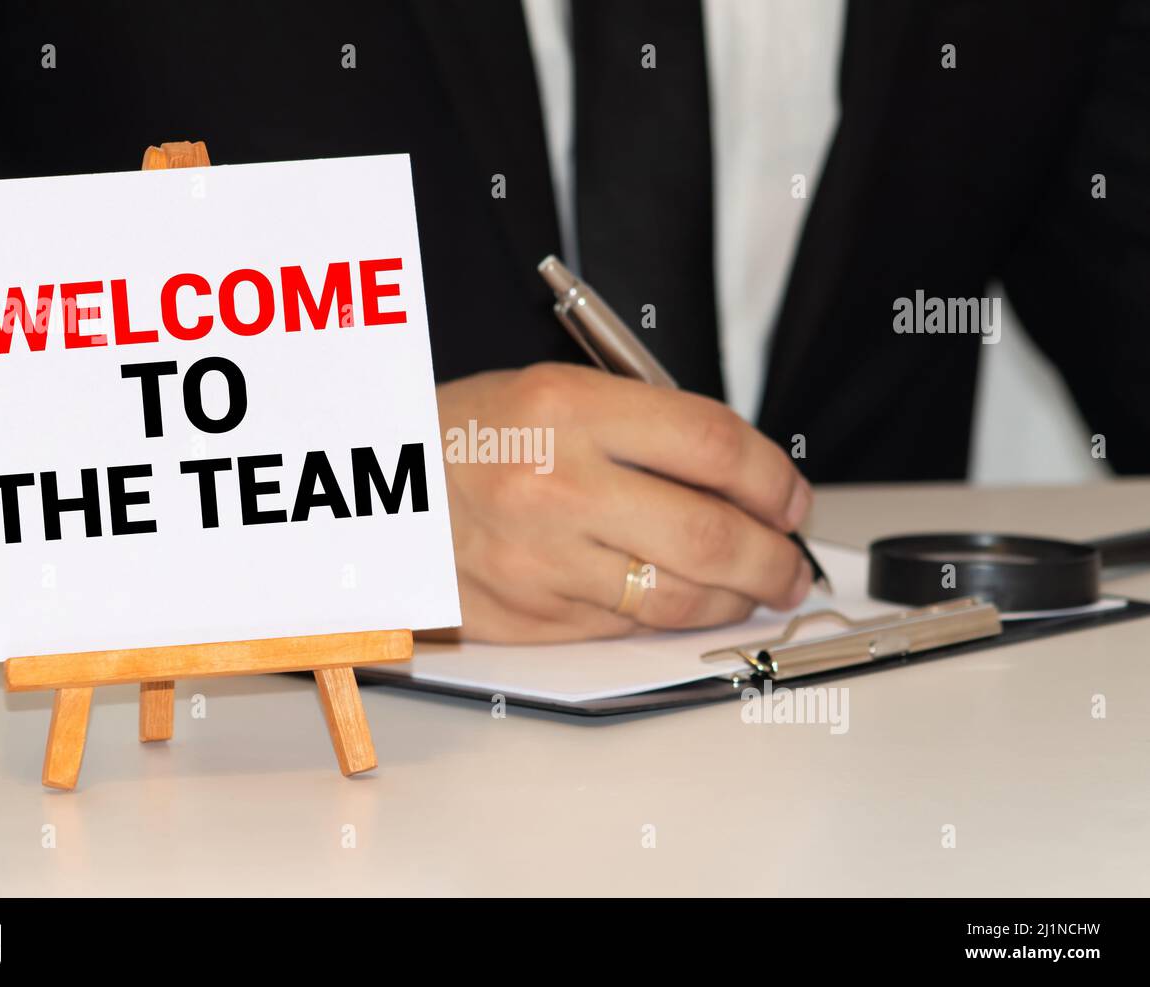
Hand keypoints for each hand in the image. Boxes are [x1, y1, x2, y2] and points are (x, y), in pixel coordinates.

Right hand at [429, 362, 814, 642]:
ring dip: (736, 599)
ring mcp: (540, 561)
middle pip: (710, 535)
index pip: (711, 445)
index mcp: (566, 409)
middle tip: (791, 563)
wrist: (389, 494)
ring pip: (676, 599)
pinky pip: (626, 628)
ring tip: (755, 589)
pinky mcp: (528, 616)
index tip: (789, 498)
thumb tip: (743, 481)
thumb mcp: (553, 393)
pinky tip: (687, 602)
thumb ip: (647, 427)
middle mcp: (555, 485)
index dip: (772, 478)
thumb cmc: (467, 437)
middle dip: (775, 558)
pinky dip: (671, 619)